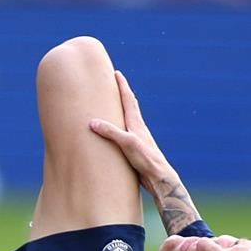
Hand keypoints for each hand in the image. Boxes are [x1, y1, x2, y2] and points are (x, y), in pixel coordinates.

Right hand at [87, 71, 191, 223]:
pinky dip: (118, 127)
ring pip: (128, 120)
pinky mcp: (135, 150)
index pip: (128, 99)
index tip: (116, 73)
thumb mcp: (127, 143)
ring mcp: (138, 138)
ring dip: (121, 110)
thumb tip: (92, 122)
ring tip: (112, 106)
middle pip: (130, 106)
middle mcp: (138, 128)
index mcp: (136, 123)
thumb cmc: (146, 159)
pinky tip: (115, 134)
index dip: (122, 85)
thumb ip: (110, 132)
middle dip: (122, 94)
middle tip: (114, 84)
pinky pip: (124, 133)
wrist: (159, 178)